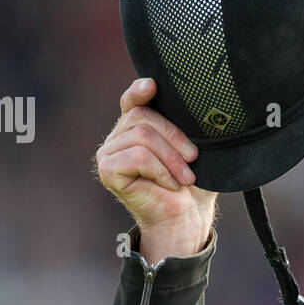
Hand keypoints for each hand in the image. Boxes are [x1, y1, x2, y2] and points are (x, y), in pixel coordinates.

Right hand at [94, 78, 216, 257]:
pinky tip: (169, 183)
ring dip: (171, 159)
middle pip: (143, 117)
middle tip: (193, 160)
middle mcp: (118, 138)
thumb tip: (196, 98)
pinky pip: (138, 156)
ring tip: (184, 178)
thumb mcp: (192, 149)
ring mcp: (108, 153)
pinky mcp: (107, 170)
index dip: (140, 90)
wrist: (185, 218)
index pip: (132, 101)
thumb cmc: (191, 185)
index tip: (153, 85)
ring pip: (142, 136)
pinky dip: (160, 170)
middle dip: (175, 137)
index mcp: (136, 128)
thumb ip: (184, 124)